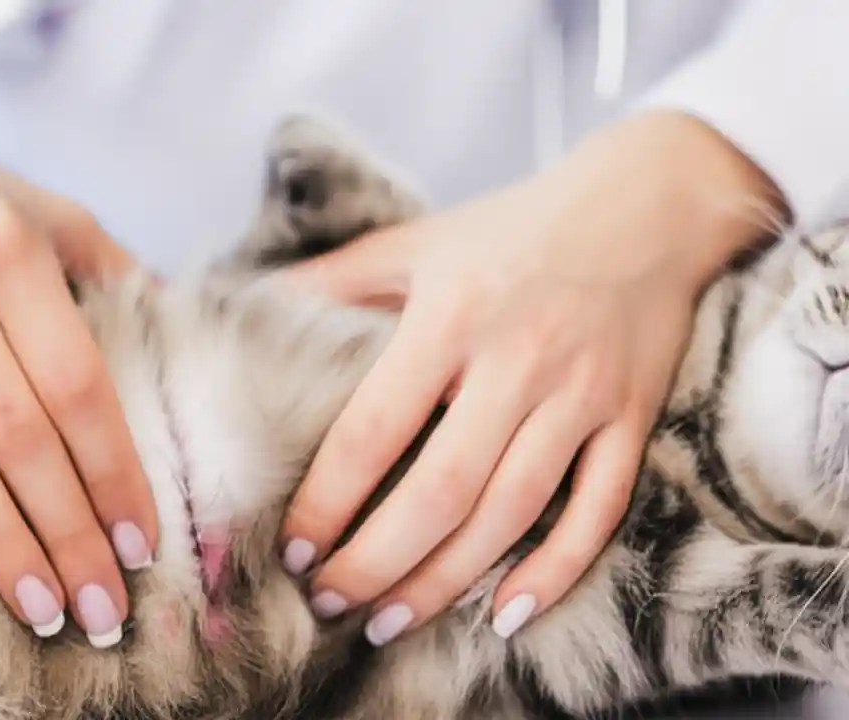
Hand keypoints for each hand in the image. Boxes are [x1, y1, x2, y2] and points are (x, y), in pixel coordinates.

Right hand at [0, 61, 156, 648]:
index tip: (141, 542)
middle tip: (103, 609)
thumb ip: (104, 265)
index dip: (114, 473)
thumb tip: (174, 323)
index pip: (77, 387)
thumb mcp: (35, 204)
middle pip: (19, 436)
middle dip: (68, 532)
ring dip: (1, 542)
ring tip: (44, 607)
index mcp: (10, 256)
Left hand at [279, 112, 782, 644]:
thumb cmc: (513, 229)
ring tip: (388, 623)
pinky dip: (555, 571)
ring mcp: (581, 394)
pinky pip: (597, 510)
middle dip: (375, 563)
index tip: (291, 550)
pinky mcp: (630, 417)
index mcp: (451, 315)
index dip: (326, 501)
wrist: (648, 203)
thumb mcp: (416, 242)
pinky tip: (503, 615)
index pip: (373, 429)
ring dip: (444, 583)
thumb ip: (333, 280)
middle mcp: (518, 359)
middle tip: (328, 604)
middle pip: (440, 492)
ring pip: (511, 514)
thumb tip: (245, 307)